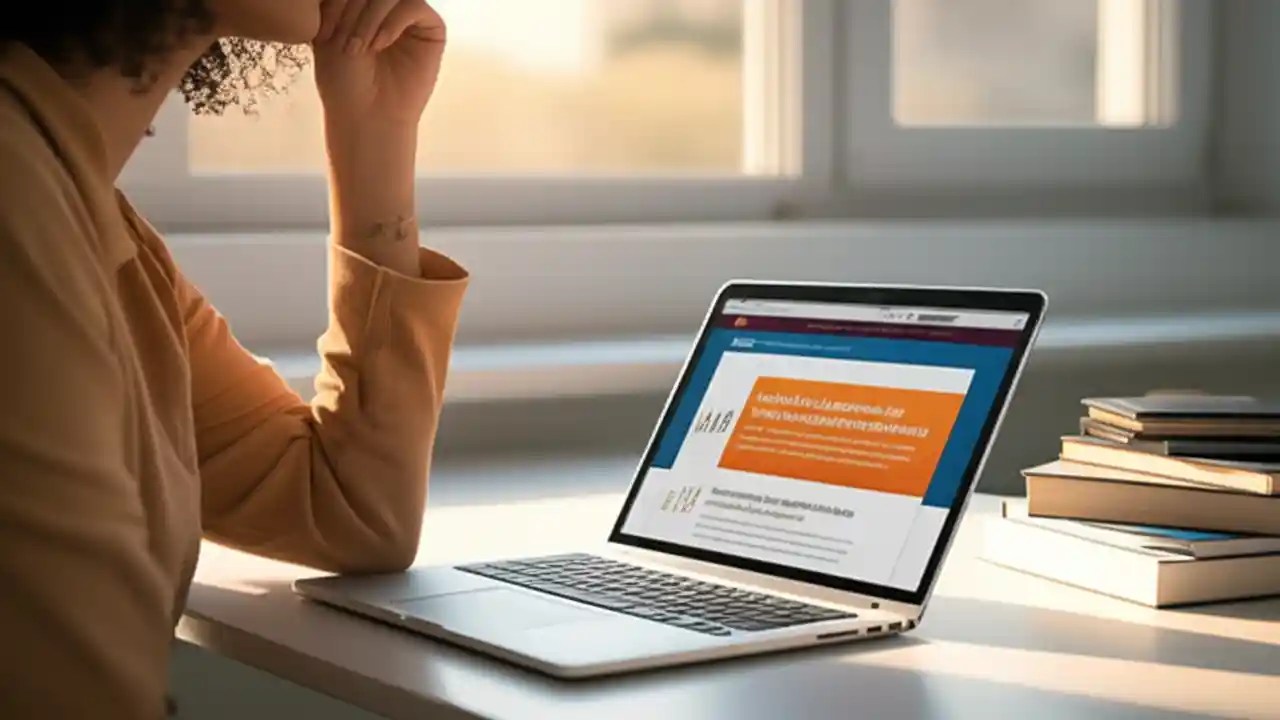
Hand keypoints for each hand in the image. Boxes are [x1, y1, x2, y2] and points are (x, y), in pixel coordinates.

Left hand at [312, 0, 445, 130]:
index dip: (337, 2)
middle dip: (351, 8)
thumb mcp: (329, 31)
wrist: (366, 116)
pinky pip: (414, 6)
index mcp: (360, 2)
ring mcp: (410, 15)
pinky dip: (392, 22)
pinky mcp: (431, 28)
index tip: (323, 31)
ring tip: (358, 46)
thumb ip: (340, 0)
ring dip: (369, 16)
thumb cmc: (343, 80)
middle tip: (339, 39)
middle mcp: (385, 6)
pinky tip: (379, 45)